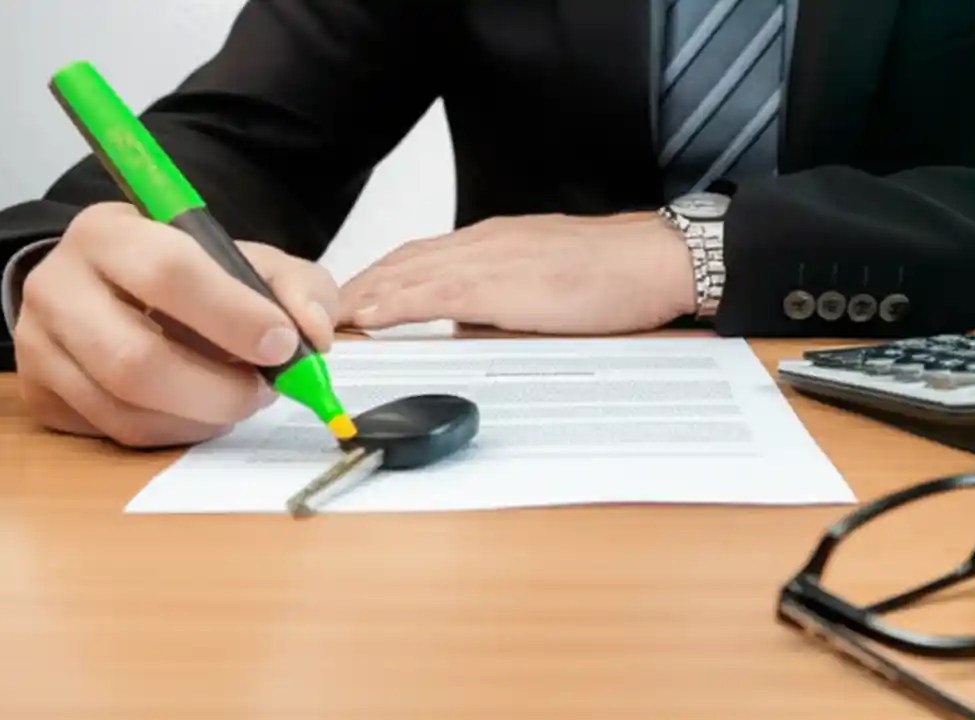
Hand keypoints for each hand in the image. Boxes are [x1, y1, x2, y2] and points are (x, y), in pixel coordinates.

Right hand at [15, 202, 339, 447]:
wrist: (121, 289)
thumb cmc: (196, 276)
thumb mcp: (252, 263)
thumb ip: (298, 288)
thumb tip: (312, 336)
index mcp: (110, 233)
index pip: (169, 274)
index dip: (234, 317)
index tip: (283, 345)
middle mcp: (57, 285)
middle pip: (136, 359)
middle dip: (219, 389)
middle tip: (264, 391)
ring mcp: (37, 344)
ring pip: (127, 408)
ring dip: (202, 416)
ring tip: (237, 397)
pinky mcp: (39, 394)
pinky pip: (116, 433)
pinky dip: (175, 431)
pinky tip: (197, 409)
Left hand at [339, 212, 696, 333]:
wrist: (656, 260)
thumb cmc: (615, 274)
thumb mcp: (548, 284)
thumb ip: (505, 299)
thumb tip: (471, 323)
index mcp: (495, 242)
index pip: (420, 256)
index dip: (380, 278)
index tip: (352, 299)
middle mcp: (484, 243)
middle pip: (402, 261)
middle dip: (359, 287)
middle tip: (318, 312)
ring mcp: (490, 260)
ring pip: (408, 273)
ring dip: (364, 294)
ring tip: (327, 317)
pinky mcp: (501, 284)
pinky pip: (433, 292)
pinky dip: (395, 302)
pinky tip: (369, 315)